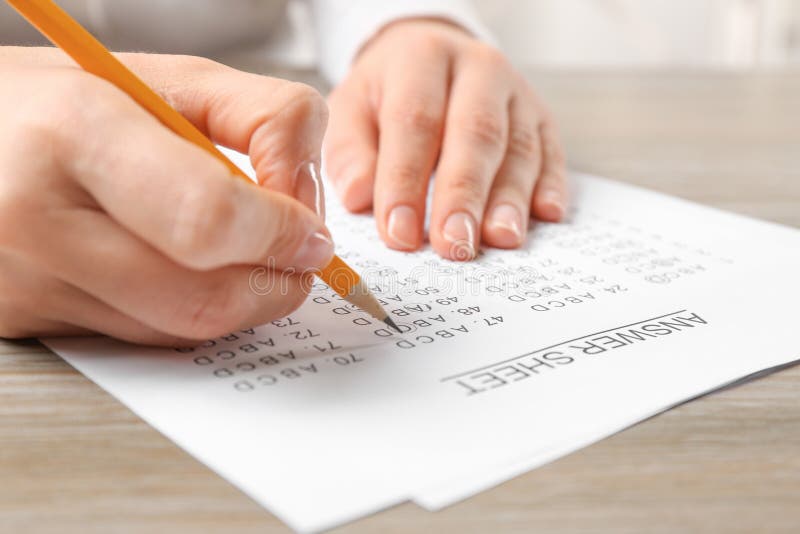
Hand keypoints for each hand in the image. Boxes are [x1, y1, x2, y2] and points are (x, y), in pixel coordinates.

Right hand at [0, 48, 331, 344]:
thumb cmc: (55, 102)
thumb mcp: (161, 77)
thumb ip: (259, 119)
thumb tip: (307, 197)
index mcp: (74, 134)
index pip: (208, 218)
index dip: (279, 235)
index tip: (310, 233)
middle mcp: (36, 222)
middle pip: (203, 301)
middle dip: (276, 285)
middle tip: (295, 256)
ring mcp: (24, 286)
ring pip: (178, 332)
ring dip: (239, 301)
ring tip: (239, 251)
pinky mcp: (24, 325)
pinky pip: (139, 338)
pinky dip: (184, 310)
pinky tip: (175, 266)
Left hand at [324, 19, 566, 260]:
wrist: (430, 58)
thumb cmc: (386, 94)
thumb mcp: (350, 108)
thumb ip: (349, 152)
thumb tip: (358, 197)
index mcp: (422, 58)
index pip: (415, 121)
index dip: (406, 180)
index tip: (399, 233)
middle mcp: (477, 69)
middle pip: (476, 133)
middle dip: (464, 194)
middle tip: (454, 243)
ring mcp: (516, 93)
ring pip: (519, 147)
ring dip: (510, 198)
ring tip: (500, 239)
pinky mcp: (541, 117)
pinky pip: (552, 152)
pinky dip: (550, 186)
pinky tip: (544, 215)